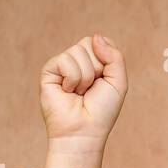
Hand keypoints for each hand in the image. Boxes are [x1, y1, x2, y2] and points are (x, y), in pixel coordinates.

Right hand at [39, 34, 126, 152]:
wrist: (84, 131)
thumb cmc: (102, 111)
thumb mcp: (118, 82)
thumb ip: (114, 56)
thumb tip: (95, 37)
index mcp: (93, 62)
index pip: (100, 42)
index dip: (107, 59)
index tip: (104, 80)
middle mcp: (76, 62)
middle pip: (88, 42)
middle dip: (96, 68)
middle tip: (91, 89)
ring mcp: (62, 65)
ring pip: (77, 51)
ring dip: (85, 77)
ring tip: (80, 93)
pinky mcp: (48, 71)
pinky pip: (65, 60)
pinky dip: (72, 78)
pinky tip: (68, 92)